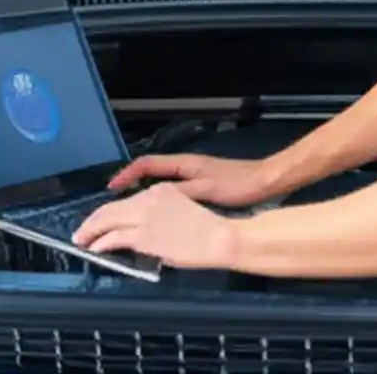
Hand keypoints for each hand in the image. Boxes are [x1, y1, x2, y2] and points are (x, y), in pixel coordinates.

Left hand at [72, 183, 237, 268]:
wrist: (220, 237)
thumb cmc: (209, 230)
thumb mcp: (180, 209)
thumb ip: (158, 217)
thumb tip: (143, 234)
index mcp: (158, 190)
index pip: (125, 201)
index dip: (108, 212)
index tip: (100, 221)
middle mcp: (147, 198)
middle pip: (109, 208)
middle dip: (92, 221)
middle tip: (81, 232)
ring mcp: (143, 216)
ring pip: (107, 221)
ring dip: (91, 232)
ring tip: (82, 240)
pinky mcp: (143, 235)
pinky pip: (114, 238)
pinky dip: (100, 243)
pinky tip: (95, 248)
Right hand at [108, 154, 272, 207]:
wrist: (264, 182)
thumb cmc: (237, 184)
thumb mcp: (206, 190)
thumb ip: (180, 193)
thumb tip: (152, 199)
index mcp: (182, 163)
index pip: (146, 164)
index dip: (127, 174)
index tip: (112, 187)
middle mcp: (184, 166)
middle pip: (148, 171)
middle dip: (129, 183)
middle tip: (116, 201)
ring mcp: (192, 174)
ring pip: (159, 181)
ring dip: (143, 191)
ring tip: (130, 208)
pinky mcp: (199, 184)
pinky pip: (170, 189)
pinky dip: (158, 198)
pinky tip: (157, 212)